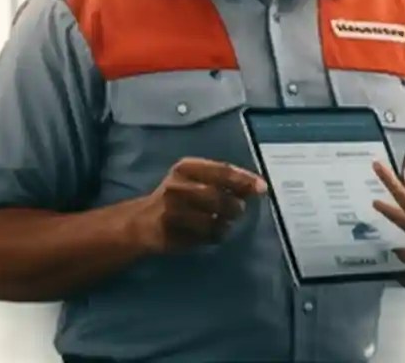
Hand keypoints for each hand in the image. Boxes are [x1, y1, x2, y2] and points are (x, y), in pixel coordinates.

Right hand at [130, 158, 266, 253]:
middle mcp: (176, 186)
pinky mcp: (170, 231)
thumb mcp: (197, 180)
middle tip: (237, 211)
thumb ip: (224, 181)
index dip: (244, 180)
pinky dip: (214, 236)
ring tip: (223, 223)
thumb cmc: (178, 197)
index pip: (221, 170)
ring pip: (212, 220)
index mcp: (186, 167)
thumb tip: (257, 186)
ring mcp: (171, 210)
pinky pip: (203, 236)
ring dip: (225, 224)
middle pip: (218, 197)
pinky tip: (211, 234)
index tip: (262, 188)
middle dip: (234, 206)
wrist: (142, 221)